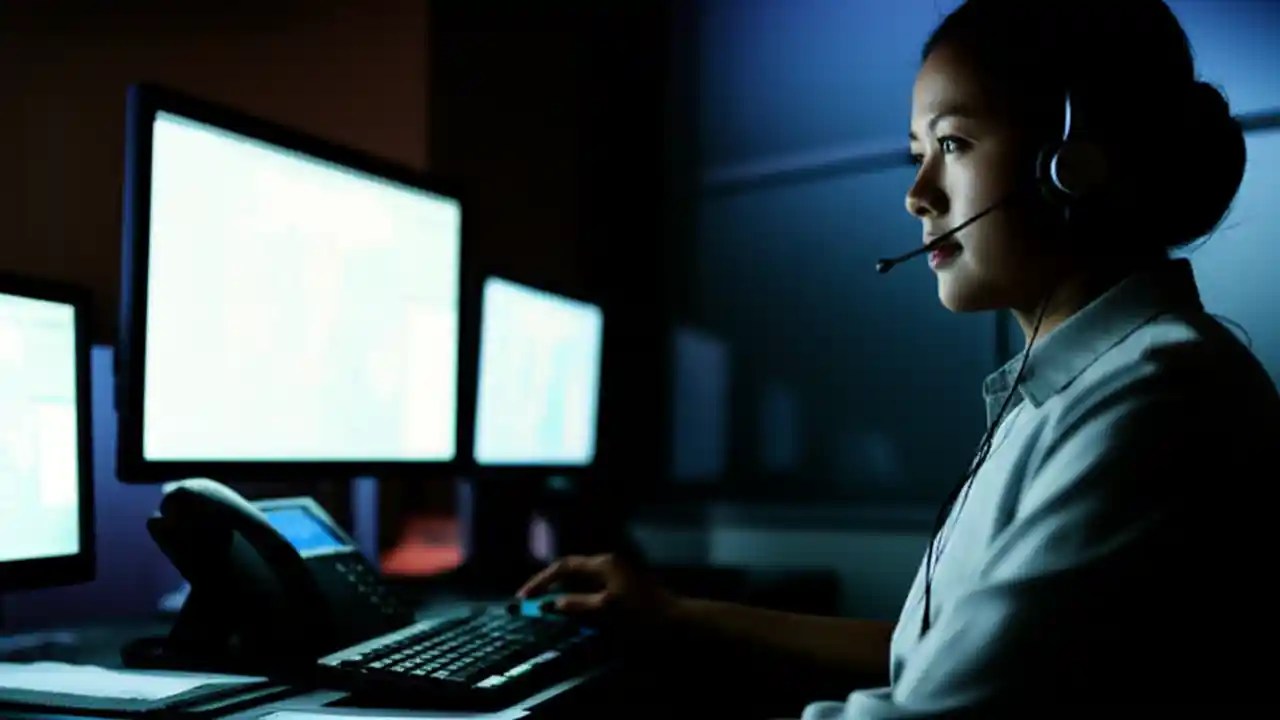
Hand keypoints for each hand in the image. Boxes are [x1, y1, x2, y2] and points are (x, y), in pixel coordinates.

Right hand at [516, 553, 676, 622]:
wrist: (678, 620)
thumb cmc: (643, 615)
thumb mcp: (607, 611)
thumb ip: (578, 605)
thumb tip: (553, 604)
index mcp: (604, 564)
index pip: (563, 567)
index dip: (541, 581)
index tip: (524, 597)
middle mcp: (608, 563)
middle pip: (570, 571)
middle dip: (549, 586)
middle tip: (530, 603)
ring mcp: (616, 574)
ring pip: (581, 580)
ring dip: (563, 593)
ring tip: (546, 609)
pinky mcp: (622, 586)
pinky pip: (592, 588)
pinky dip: (577, 598)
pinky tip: (572, 612)